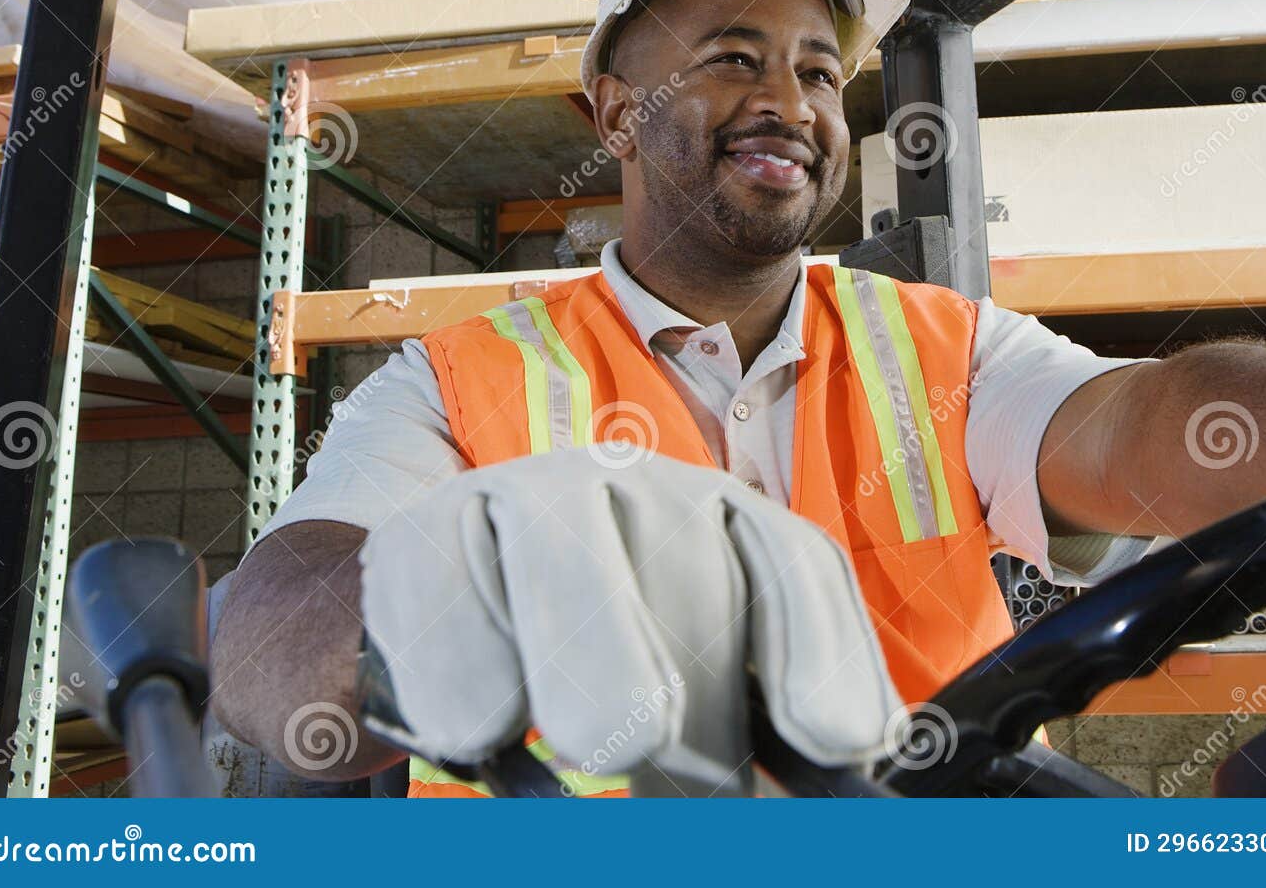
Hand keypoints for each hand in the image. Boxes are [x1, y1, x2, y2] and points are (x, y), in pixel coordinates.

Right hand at [356, 447, 899, 795]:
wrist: (428, 632)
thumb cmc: (583, 676)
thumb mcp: (686, 701)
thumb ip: (749, 732)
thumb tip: (841, 778)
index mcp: (716, 521)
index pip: (789, 566)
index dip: (818, 650)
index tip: (842, 740)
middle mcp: (633, 488)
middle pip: (687, 570)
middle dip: (696, 680)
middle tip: (669, 752)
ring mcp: (526, 497)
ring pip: (566, 553)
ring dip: (587, 647)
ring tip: (595, 743)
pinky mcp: (423, 531)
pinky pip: (441, 576)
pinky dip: (458, 654)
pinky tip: (476, 725)